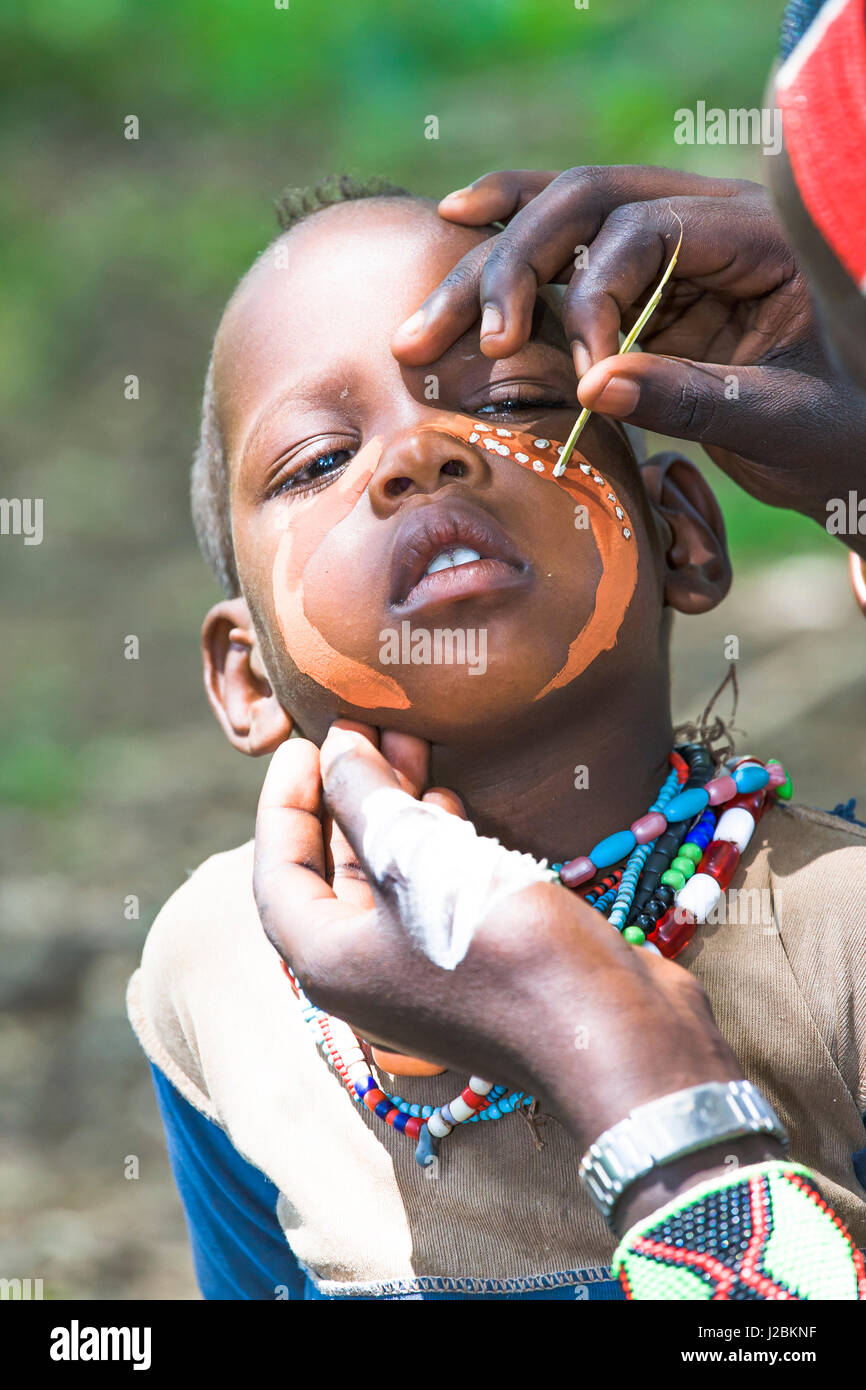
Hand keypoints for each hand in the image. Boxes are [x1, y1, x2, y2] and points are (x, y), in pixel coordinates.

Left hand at [252, 720, 773, 1231]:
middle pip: (334, 868)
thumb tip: (336, 747)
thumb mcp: (415, 858)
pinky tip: (449, 799)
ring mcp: (420, 971)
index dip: (284, 800)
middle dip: (348, 793)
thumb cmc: (495, 944)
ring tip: (411, 743)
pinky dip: (434, 842)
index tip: (304, 740)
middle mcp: (364, 971)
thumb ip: (365, 797)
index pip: (278, 870)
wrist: (609, 1029)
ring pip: (388, 874)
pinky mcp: (472, 961)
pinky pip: (433, 890)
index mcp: (326, 959)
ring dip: (394, 809)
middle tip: (365, 728)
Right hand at [392, 166, 865, 552]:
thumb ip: (694, 400)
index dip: (597, 300)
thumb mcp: (780, 422)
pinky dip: (508, 237)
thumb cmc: (834, 432)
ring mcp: (668, 241)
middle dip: (517, 265)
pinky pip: (563, 245)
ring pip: (560, 217)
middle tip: (480, 341)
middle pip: (586, 201)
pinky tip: (454, 226)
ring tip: (423, 326)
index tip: (584, 384)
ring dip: (488, 263)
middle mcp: (705, 218)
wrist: (847, 440)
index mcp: (757, 236)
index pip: (645, 231)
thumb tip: (589, 390)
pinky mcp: (639, 279)